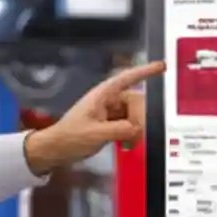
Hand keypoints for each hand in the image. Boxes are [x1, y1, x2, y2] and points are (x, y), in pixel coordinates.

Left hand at [23, 60, 164, 174]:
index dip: (145, 71)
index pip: (127, 78)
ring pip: (133, 116)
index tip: (161, 66)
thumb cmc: (70, 137)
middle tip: (134, 135)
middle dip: (138, 119)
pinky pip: (127, 125)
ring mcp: (109, 112)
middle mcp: (108, 100)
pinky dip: (129, 135)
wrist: (55, 149)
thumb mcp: (96, 134)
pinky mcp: (109, 123)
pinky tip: (125, 145)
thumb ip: (120, 130)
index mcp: (103, 95)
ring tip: (126, 143)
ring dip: (134, 130)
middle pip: (135, 102)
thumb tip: (137, 128)